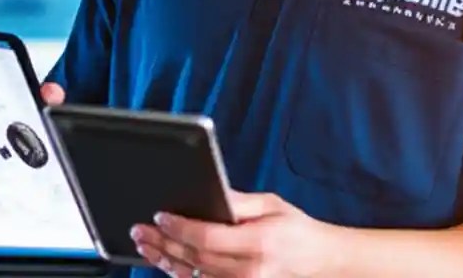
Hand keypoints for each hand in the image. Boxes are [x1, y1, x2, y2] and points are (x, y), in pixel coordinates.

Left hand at [132, 191, 336, 277]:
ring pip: (193, 276)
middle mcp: (248, 271)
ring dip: (165, 261)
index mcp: (257, 243)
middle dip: (163, 243)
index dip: (179, 228)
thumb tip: (211, 193)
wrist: (321, 261)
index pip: (207, 238)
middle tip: (141, 230)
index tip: (161, 217)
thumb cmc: (298, 231)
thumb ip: (240, 202)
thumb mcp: (272, 205)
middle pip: (194, 259)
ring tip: (146, 245)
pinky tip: (167, 262)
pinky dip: (181, 274)